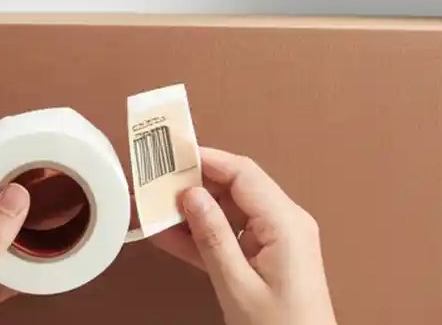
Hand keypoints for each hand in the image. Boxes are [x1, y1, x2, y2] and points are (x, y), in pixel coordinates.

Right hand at [151, 147, 335, 324]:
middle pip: (234, 186)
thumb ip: (213, 238)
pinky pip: (232, 233)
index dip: (205, 159)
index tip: (172, 154)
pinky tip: (172, 235)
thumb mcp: (238, 286)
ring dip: (194, 211)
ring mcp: (278, 239)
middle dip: (193, 183)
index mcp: (285, 223)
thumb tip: (191, 196)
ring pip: (229, 210)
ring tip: (156, 211)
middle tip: (156, 183)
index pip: (242, 173)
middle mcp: (286, 223)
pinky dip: (204, 234)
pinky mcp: (268, 255)